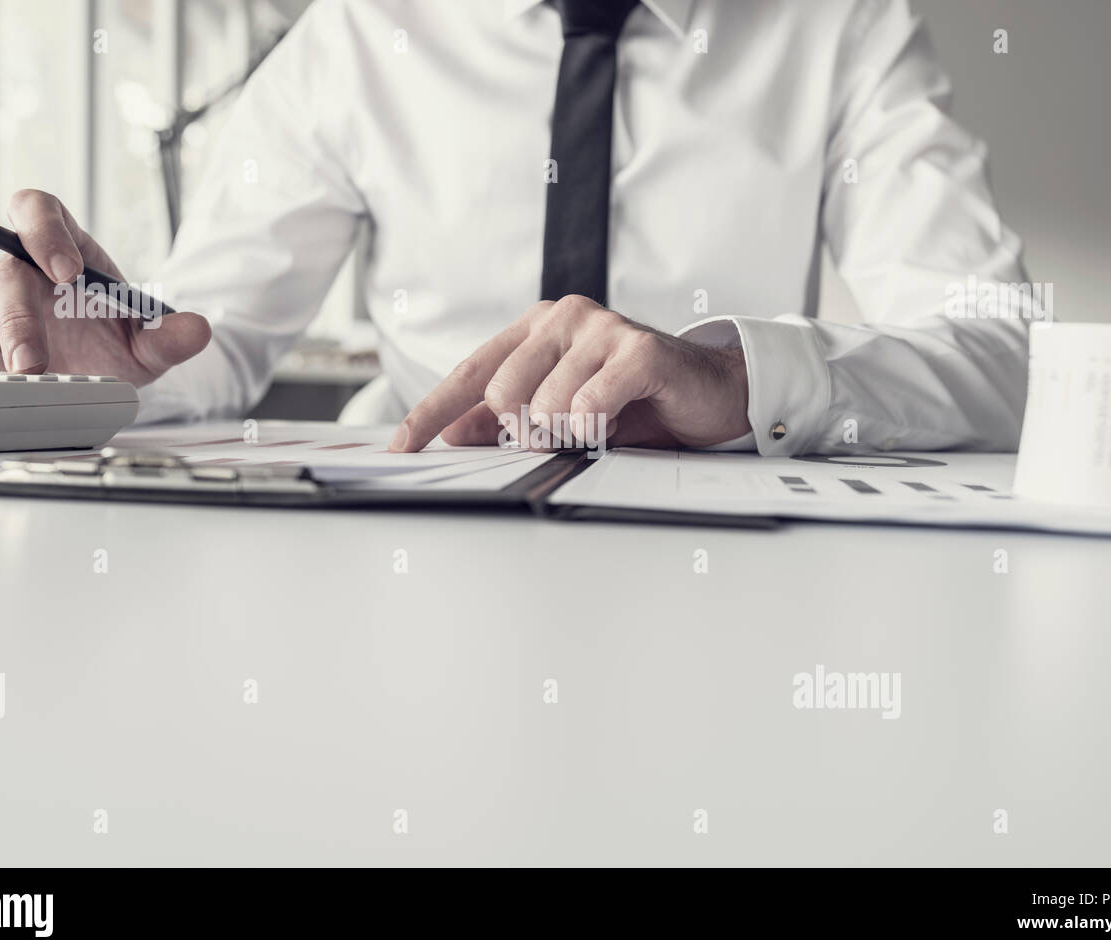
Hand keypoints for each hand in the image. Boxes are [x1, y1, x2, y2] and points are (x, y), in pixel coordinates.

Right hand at [0, 189, 209, 383]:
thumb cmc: (111, 348)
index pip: (40, 209)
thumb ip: (169, 336)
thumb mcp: (146, 346)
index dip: (46, 231)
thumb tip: (199, 329)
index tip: (66, 273)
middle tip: (33, 359)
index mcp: (63, 247)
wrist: (87, 377)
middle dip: (15, 308)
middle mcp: (16, 258)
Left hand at [390, 295, 750, 451]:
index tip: (400, 448)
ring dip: (566, 434)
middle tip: (559, 440)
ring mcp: (601, 328)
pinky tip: (613, 424)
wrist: (710, 394)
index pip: (469, 374)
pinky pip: (590, 402)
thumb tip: (454, 434)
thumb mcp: (562, 414)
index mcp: (535, 330)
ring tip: (596, 430)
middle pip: (501, 391)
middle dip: (523, 432)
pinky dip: (594, 426)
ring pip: (544, 402)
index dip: (431, 413)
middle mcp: (563, 319)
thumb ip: (509, 419)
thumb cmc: (634, 402)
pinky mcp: (637, 349)